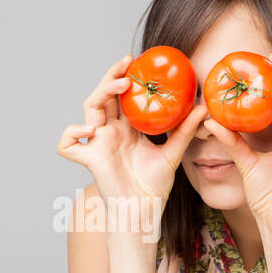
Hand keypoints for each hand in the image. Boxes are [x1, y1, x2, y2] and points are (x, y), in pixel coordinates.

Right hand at [56, 54, 207, 202]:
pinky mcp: (90, 159)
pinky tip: (91, 129)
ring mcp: (98, 143)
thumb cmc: (154, 186)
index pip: (120, 95)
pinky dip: (72, 133)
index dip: (123, 76)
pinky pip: (67, 144)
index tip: (135, 61)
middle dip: (111, 75)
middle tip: (126, 64)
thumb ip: (184, 130)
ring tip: (120, 86)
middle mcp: (110, 131)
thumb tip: (203, 108)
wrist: (144, 211)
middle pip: (103, 95)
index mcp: (126, 127)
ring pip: (87, 110)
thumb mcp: (173, 152)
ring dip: (100, 93)